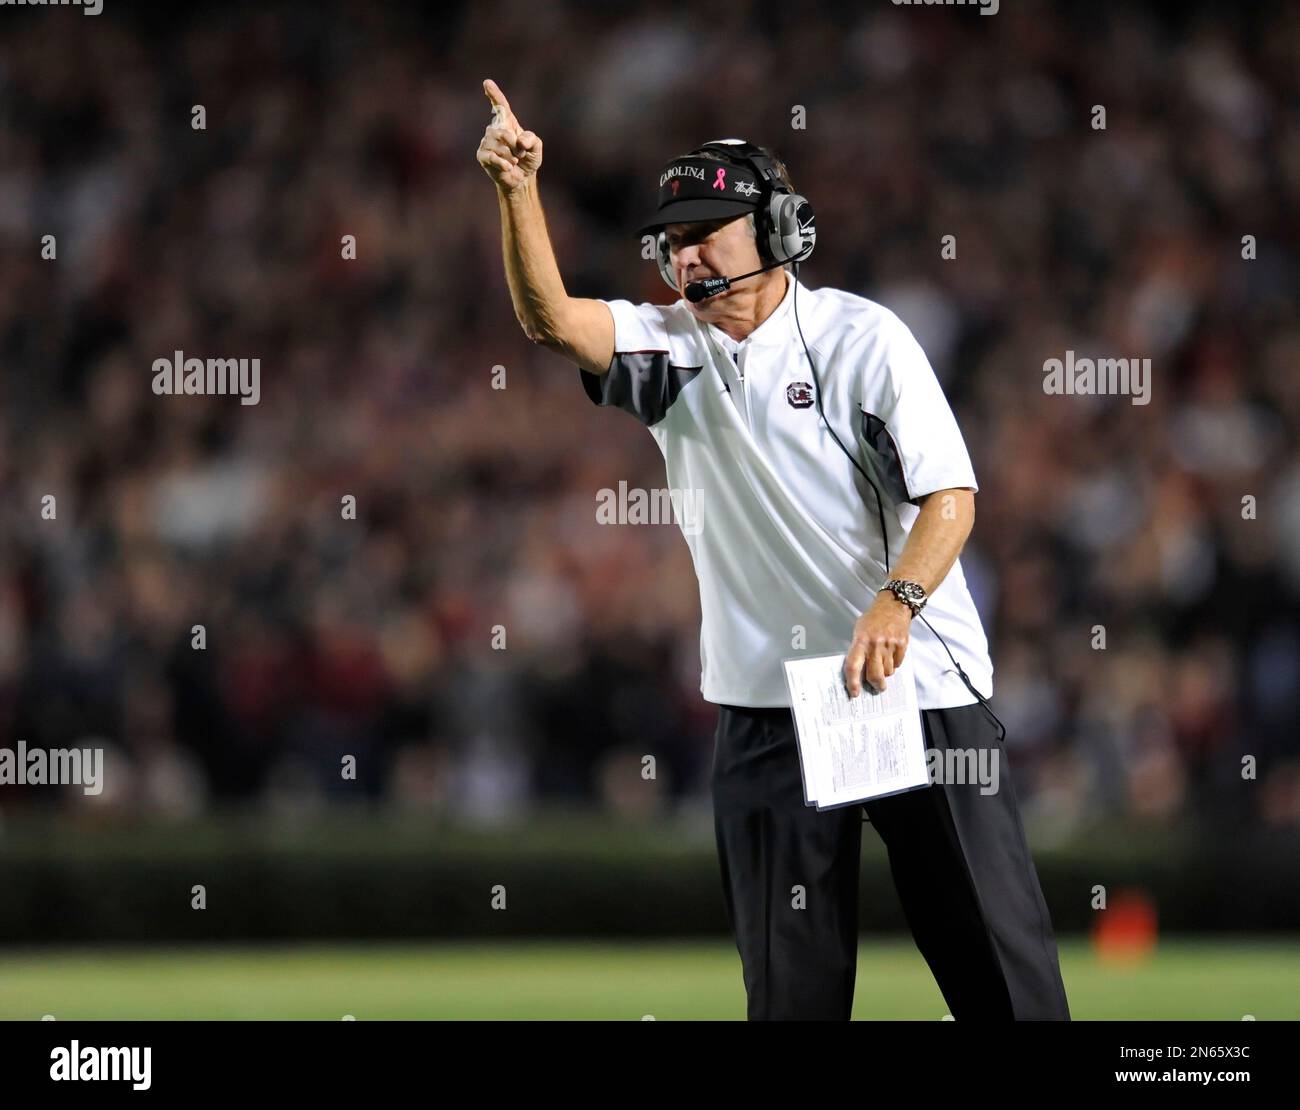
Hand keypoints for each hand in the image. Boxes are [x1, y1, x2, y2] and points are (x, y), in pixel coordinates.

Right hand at [477, 78, 542, 192]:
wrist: (522, 178)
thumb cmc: (529, 159)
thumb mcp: (537, 147)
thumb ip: (532, 140)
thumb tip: (520, 141)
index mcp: (508, 123)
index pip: (500, 105)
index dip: (494, 94)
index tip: (487, 83)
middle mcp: (495, 129)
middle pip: (503, 132)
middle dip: (515, 146)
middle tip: (520, 155)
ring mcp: (486, 142)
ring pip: (498, 146)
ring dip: (510, 157)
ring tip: (514, 161)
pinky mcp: (482, 155)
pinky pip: (491, 156)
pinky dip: (502, 164)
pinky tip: (507, 168)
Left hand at [843, 592, 911, 696]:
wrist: (894, 605)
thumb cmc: (874, 618)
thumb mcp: (859, 631)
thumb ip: (858, 650)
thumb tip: (858, 671)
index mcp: (860, 641)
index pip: (853, 667)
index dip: (853, 683)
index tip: (854, 693)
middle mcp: (874, 645)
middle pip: (874, 675)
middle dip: (876, 685)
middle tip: (876, 687)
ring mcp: (889, 645)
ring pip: (888, 672)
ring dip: (886, 672)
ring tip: (884, 663)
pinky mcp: (902, 645)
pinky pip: (898, 664)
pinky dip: (895, 664)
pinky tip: (892, 655)